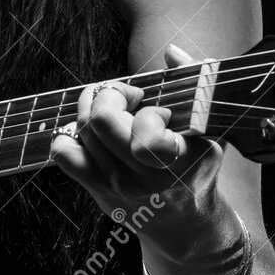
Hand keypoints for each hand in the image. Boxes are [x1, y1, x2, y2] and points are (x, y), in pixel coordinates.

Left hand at [50, 42, 224, 247]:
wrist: (184, 222)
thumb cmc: (197, 166)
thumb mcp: (210, 127)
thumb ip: (194, 85)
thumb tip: (172, 52)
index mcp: (177, 160)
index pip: (144, 132)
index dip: (142, 108)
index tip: (153, 106)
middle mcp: (143, 176)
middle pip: (101, 120)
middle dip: (109, 93)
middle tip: (125, 95)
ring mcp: (116, 186)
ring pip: (82, 130)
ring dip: (92, 106)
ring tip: (111, 108)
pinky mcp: (96, 190)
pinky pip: (63, 152)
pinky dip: (71, 132)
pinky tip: (91, 131)